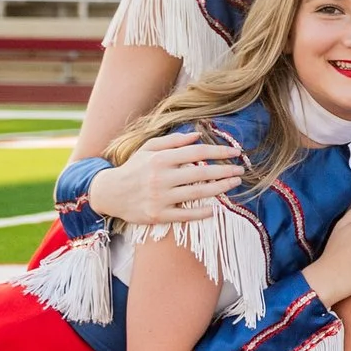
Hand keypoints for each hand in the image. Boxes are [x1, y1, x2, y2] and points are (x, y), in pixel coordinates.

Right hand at [86, 132, 243, 223]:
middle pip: (201, 173)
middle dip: (225, 171)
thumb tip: (197, 134)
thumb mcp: (148, 149)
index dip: (219, 152)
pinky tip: (215, 208)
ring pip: (196, 193)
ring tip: (234, 184)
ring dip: (219, 189)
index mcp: (160, 159)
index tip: (236, 153)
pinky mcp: (157, 215)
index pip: (196, 153)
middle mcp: (160, 177)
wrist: (108, 193)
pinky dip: (201, 213)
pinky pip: (184, 215)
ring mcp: (159, 197)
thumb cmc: (133, 168)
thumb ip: (173, 141)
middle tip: (241, 170)